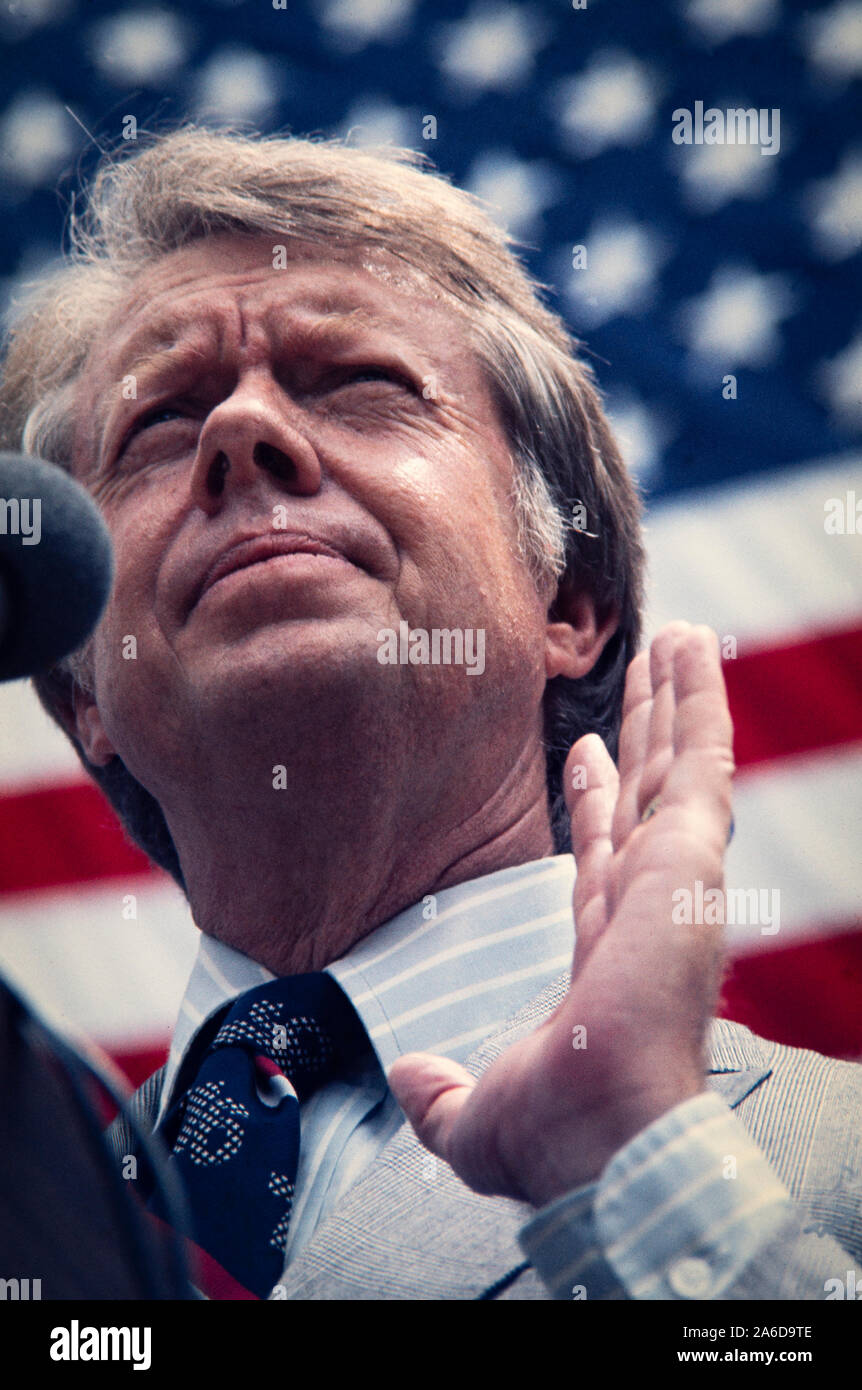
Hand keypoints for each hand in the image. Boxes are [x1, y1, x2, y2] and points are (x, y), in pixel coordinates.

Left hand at [387, 623, 734, 1206]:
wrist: (602, 1133)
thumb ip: (439, 1096)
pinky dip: (699, 702)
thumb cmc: (559, 1137)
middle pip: (643, 793)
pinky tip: (692, 650)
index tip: (585, 753)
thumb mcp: (478, 1117)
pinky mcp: (689, 855)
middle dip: (644, 731)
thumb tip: (406, 1081)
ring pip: (672, 765)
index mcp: (606, 949)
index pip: (598, 853)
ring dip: (674, 700)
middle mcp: (646, 903)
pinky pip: (697, 760)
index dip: (593, 800)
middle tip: (646, 671)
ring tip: (675, 639)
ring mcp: (673, 875)